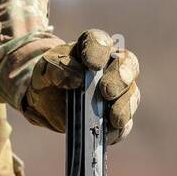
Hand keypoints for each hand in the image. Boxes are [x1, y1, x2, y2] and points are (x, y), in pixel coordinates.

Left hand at [26, 28, 140, 141]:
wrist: (46, 99)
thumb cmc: (50, 77)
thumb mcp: (44, 69)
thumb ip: (55, 68)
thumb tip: (76, 78)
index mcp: (92, 48)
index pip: (99, 42)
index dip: (98, 51)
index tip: (91, 65)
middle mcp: (112, 66)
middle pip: (127, 65)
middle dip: (120, 78)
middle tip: (107, 91)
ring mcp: (120, 91)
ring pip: (132, 94)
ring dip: (125, 106)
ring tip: (114, 117)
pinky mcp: (117, 115)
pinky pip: (125, 124)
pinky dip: (119, 129)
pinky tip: (110, 133)